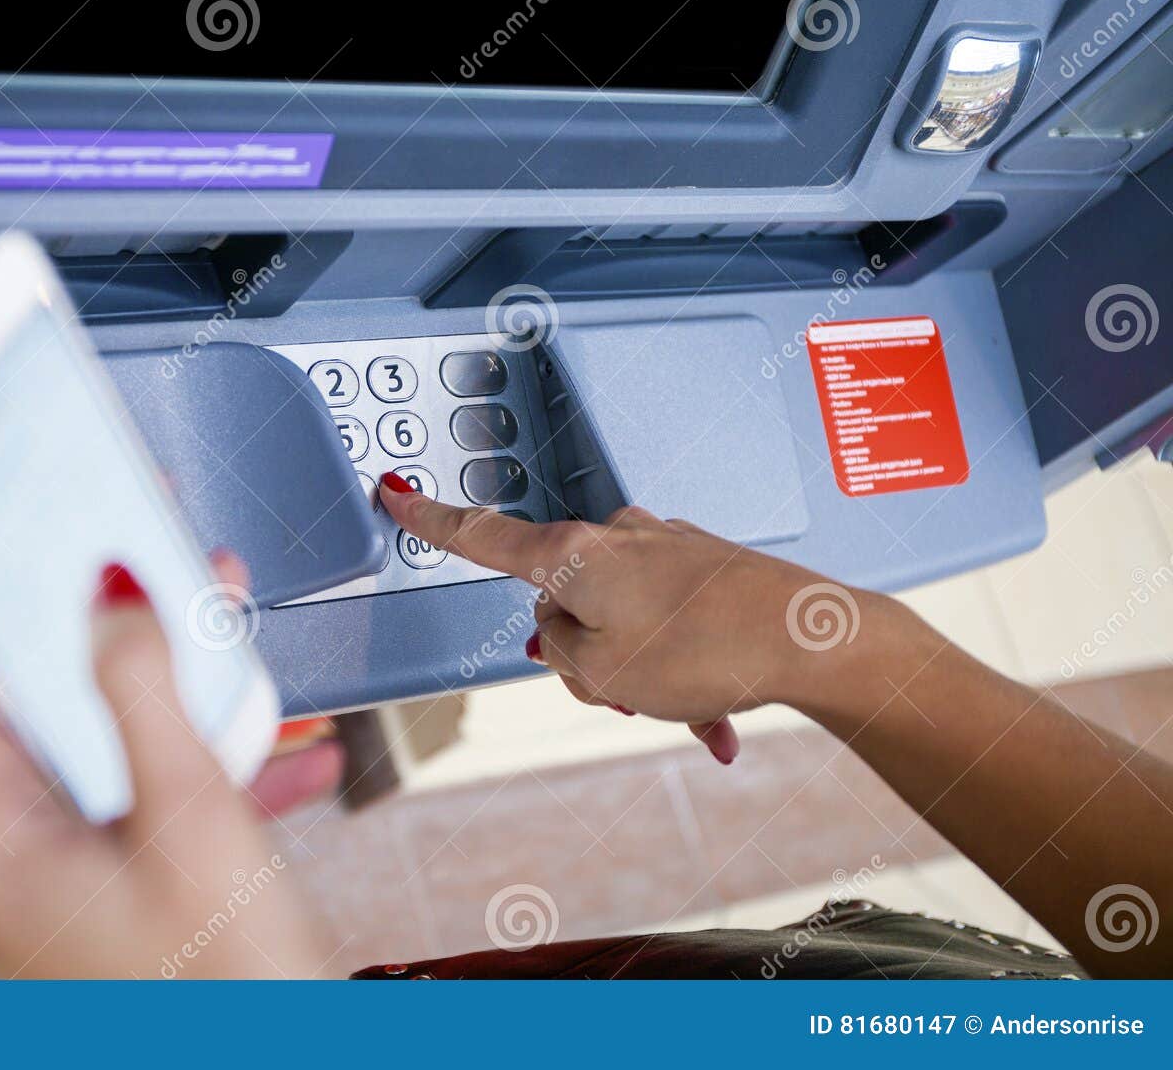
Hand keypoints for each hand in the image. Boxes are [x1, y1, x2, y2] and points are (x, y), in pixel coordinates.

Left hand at [0, 553, 325, 978]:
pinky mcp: (95, 876)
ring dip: (159, 675)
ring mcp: (45, 864)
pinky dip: (192, 752)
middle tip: (136, 538)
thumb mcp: (193, 817)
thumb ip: (144, 685)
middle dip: (93, 607)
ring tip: (218, 620)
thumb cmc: (221, 992)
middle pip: (23, 683)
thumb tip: (110, 583)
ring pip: (86, 728)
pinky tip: (270, 739)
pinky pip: (130, 783)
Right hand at [377, 474, 907, 753]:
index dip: (430, 520)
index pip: (482, 537)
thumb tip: (564, 627)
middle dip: (585, 657)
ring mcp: (661, 547)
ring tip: (692, 711)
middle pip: (561, 603)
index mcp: (573, 554)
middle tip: (631, 693)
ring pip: (619, 623)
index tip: (393, 489)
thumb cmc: (707, 650)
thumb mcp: (603, 672)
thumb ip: (561, 649)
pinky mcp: (701, 565)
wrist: (814, 638)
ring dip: (643, 674)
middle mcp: (614, 536)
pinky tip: (718, 717)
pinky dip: (682, 671)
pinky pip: (668, 628)